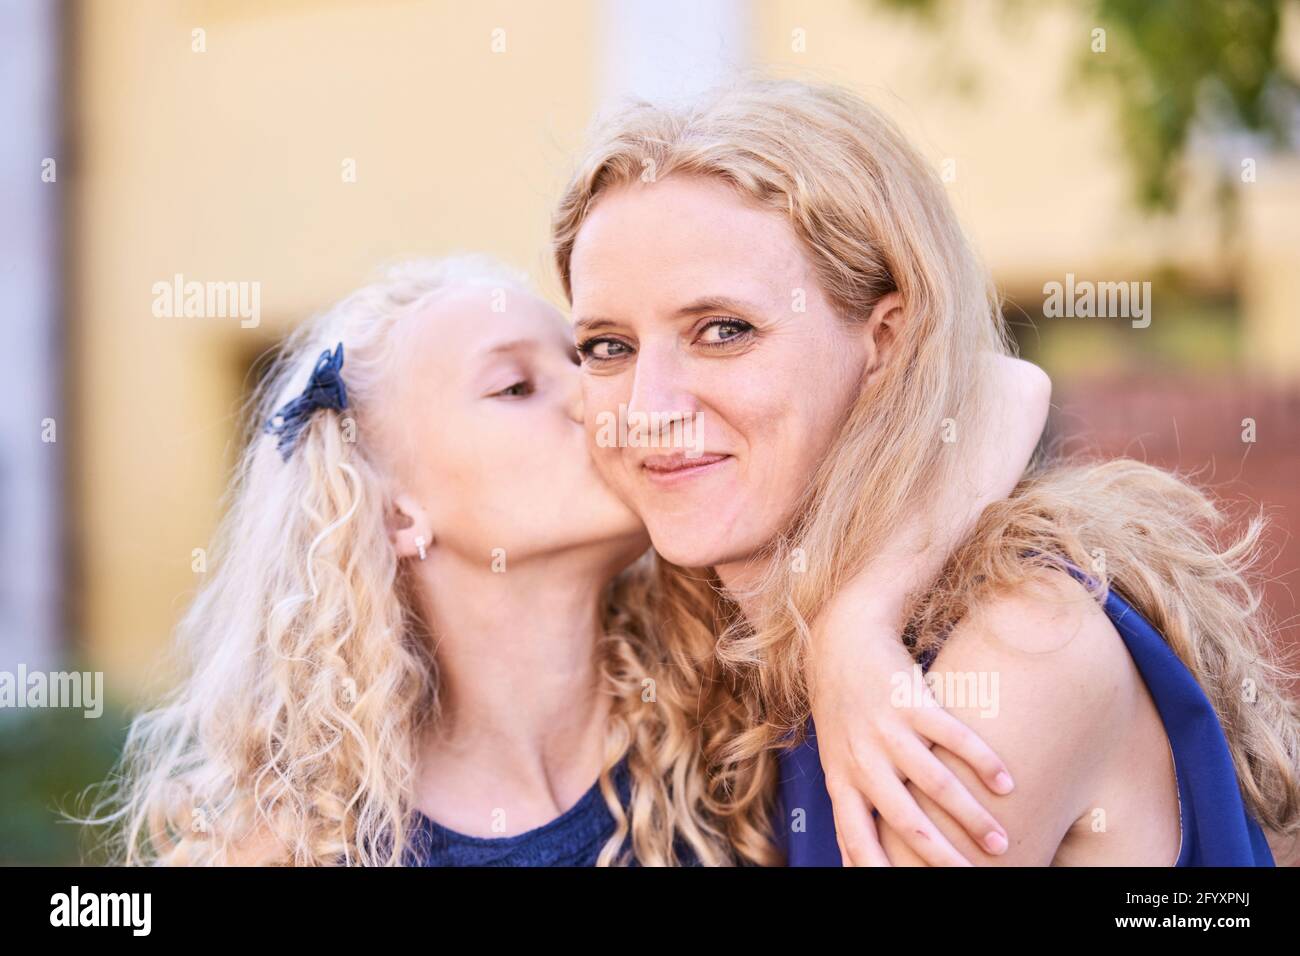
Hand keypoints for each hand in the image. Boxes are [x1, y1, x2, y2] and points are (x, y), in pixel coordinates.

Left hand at [809, 608, 1014, 865]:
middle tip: (974, 875)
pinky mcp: (911, 699)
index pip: (856, 836)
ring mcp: (887, 729)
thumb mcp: (835, 760)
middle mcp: (862, 757)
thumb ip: (849, 807)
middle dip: (942, 854)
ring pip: (936, 783)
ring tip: (1000, 842)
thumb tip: (851, 862)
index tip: (910, 889)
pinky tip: (1007, 783)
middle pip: (906, 819)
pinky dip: (983, 761)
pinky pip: (953, 736)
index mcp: (841, 778)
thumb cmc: (842, 709)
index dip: (878, 868)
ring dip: (972, 817)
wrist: (842, 641)